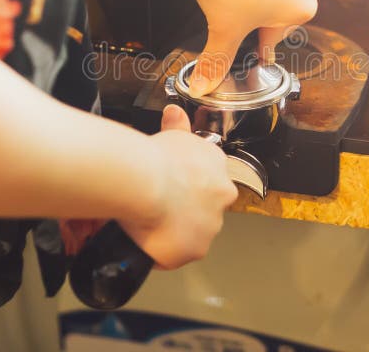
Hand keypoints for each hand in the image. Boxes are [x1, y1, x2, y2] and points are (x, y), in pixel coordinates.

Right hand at [119, 104, 237, 268]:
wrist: (146, 183)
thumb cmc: (155, 158)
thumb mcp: (171, 133)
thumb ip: (177, 125)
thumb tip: (174, 112)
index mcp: (218, 165)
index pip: (210, 179)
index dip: (189, 184)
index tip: (173, 186)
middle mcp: (222, 195)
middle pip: (205, 207)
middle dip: (186, 209)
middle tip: (158, 206)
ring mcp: (212, 224)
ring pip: (194, 232)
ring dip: (175, 230)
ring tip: (148, 223)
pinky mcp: (196, 249)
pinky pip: (178, 255)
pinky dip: (162, 251)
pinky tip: (146, 240)